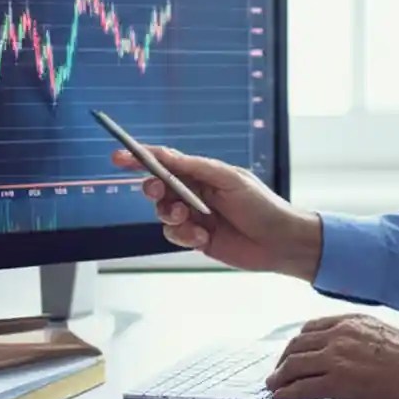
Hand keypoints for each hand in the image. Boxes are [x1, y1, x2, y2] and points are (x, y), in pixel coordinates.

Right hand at [112, 145, 321, 278]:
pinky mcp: (196, 238)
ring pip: (163, 213)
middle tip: (159, 191)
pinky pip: (173, 235)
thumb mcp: (231, 180)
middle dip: (154, 189)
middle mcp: (196, 192)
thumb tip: (166, 156)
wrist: (280, 242)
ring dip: (172, 216)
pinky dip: (183, 236)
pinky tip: (202, 237)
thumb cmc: (262, 205)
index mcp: (204, 173)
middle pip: (159, 187)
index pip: (167, 162)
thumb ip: (197, 168)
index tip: (119, 157)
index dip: (141, 158)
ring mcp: (195, 216)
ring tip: (192, 220)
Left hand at [265, 315, 398, 398]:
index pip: (312, 327)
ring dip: (280, 377)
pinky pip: (301, 387)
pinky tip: (281, 397)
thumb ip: (360, 338)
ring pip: (294, 365)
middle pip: (298, 344)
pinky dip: (287, 393)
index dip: (298, 342)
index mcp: (352, 321)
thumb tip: (347, 352)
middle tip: (278, 371)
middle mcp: (339, 335)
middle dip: (284, 358)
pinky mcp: (337, 381)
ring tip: (274, 385)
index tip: (293, 351)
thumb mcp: (383, 333)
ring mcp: (336, 357)